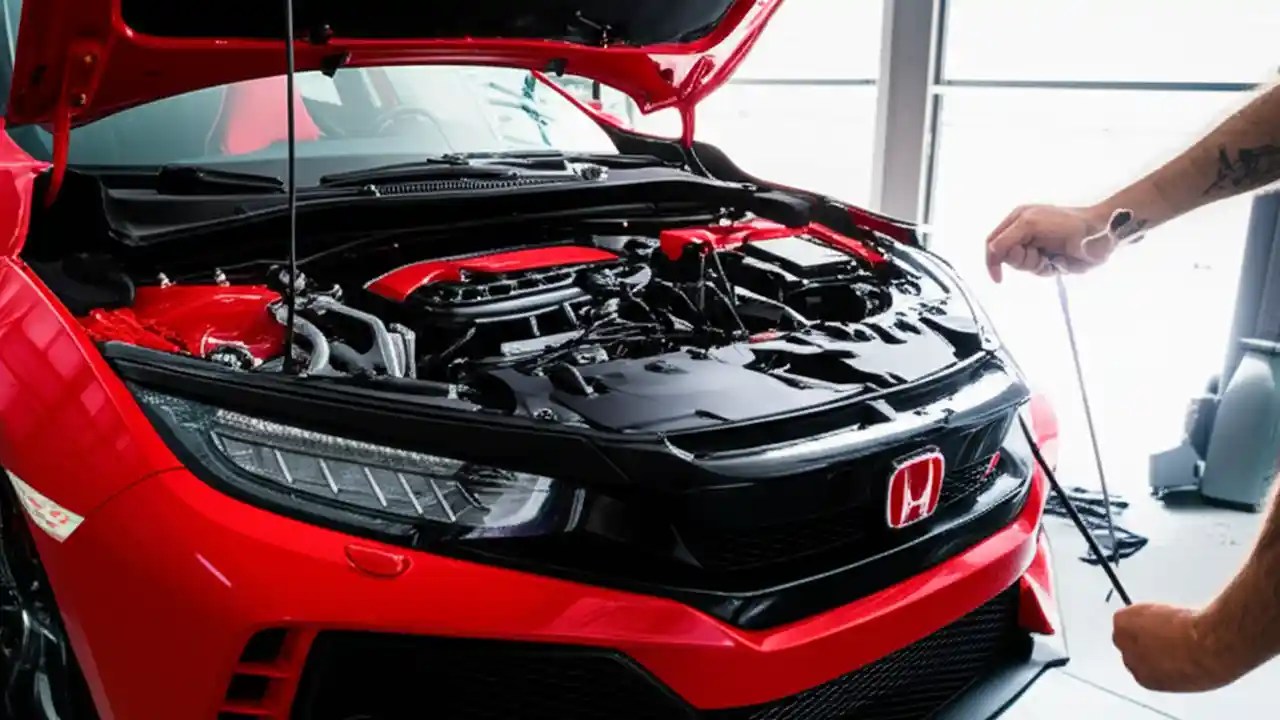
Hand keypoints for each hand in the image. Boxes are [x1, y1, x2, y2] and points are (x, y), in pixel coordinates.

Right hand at [984, 204, 1115, 281]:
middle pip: (1006, 257)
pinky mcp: (1048, 258)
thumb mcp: (1029, 224)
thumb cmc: (1067, 223)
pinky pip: (1037, 271)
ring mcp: (1035, 246)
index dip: (993, 260)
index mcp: (1016, 220)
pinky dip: (1046, 269)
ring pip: (1021, 266)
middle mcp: (1023, 233)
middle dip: (1021, 259)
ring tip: (1050, 255)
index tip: (999, 277)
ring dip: (1035, 264)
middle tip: (1038, 252)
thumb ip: (1005, 239)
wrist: (1098, 232)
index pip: (992, 243)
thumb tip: (991, 253)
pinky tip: (1057, 260)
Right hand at [1113, 604, 1237, 691]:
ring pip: (1126, 627)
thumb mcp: (1193, 674)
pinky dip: (1141, 609)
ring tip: (1163, 619)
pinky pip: (1127, 613)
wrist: (1208, 644)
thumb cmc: (1209, 662)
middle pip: (1129, 645)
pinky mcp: (1122, 621)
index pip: (1140, 664)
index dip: (1151, 650)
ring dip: (1140, 622)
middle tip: (1162, 629)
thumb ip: (1174, 667)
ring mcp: (1125, 641)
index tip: (1161, 642)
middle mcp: (1132, 663)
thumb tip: (1176, 656)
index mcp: (1148, 679)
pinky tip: (1160, 612)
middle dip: (1143, 637)